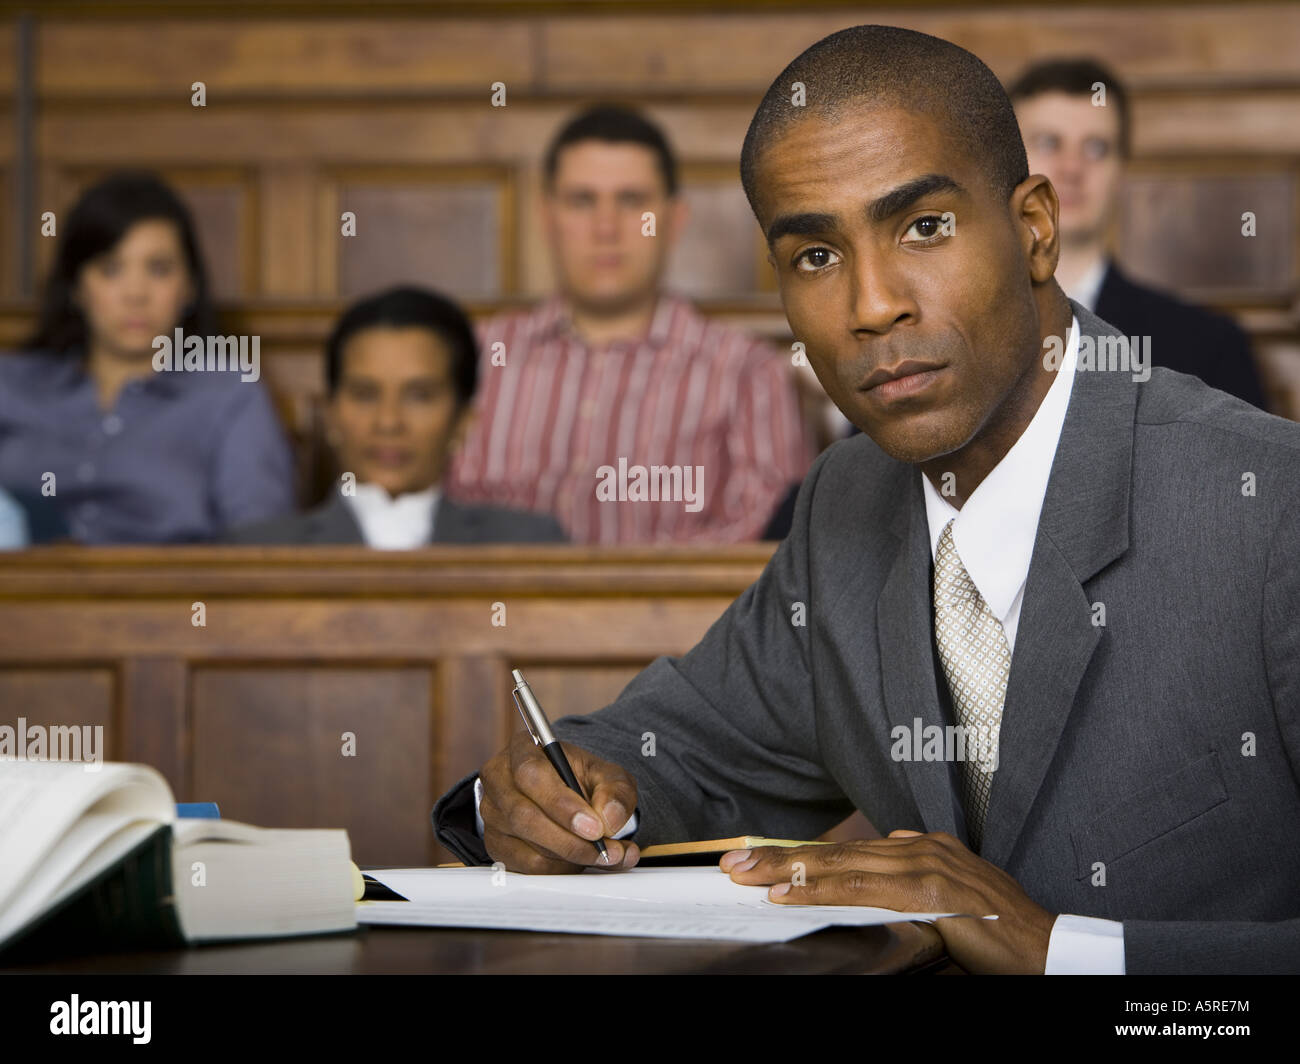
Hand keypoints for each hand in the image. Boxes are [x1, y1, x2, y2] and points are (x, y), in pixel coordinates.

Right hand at [479, 729, 640, 873]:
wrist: (564, 791)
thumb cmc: (578, 777)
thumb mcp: (605, 774)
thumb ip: (615, 791)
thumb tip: (609, 818)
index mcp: (522, 749)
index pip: (531, 775)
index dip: (562, 805)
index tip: (594, 826)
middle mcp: (499, 780)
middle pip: (524, 816)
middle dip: (571, 840)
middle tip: (605, 850)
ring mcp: (492, 814)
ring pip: (527, 847)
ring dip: (571, 857)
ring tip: (604, 855)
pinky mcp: (496, 844)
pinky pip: (528, 867)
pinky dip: (560, 868)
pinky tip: (581, 859)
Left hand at [720, 829, 1055, 973]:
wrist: (1049, 947)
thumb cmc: (1001, 932)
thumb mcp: (949, 899)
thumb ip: (912, 882)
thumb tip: (878, 873)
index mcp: (922, 848)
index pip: (848, 850)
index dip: (802, 855)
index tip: (762, 859)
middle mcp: (919, 848)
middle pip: (836, 851)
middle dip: (782, 856)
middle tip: (736, 862)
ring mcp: (924, 865)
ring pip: (841, 865)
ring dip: (789, 869)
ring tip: (748, 875)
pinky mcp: (930, 890)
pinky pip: (863, 890)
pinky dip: (821, 891)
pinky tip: (789, 895)